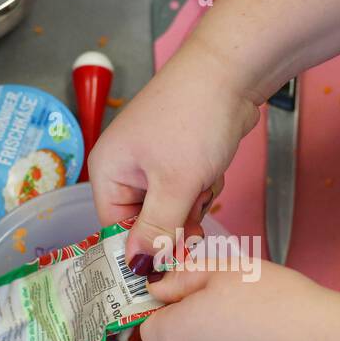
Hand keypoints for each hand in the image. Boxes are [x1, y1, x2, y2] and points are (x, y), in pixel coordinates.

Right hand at [88, 38, 260, 275]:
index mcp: (108, 171)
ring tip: (205, 179)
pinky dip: (204, 187)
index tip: (170, 261)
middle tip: (195, 210)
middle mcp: (125, 167)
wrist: (231, 71)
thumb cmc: (194, 118)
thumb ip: (157, 231)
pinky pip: (188, 192)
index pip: (115, 229)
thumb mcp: (175, 184)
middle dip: (176, 222)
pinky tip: (214, 168)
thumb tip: (138, 268)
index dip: (143, 249)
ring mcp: (153, 161)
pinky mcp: (180, 157)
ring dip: (194, 204)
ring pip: (172, 209)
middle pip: (146, 222)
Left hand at [139, 259, 339, 340]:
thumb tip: (158, 290)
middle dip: (198, 330)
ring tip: (262, 333)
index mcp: (176, 335)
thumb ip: (182, 277)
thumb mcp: (227, 268)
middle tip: (238, 309)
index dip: (172, 309)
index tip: (201, 297)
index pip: (151, 326)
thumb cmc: (278, 301)